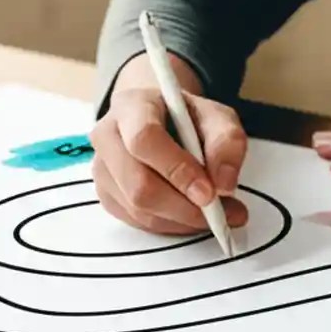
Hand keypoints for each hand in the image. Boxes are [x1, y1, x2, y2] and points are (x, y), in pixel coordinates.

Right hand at [90, 54, 248, 233]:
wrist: (160, 119)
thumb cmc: (186, 117)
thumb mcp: (217, 117)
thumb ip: (227, 142)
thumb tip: (223, 184)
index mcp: (132, 106)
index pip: (144, 139)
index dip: (177, 170)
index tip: (208, 192)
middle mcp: (108, 136)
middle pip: (138, 184)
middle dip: (184, 206)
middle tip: (219, 211)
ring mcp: (103, 168)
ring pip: (139, 208)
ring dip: (182, 219)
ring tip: (214, 213)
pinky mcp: (107, 194)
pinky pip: (138, 221)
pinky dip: (171, 224)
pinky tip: (190, 214)